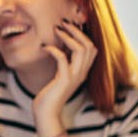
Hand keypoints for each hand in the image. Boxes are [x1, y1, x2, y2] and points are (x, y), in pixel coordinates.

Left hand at [33, 19, 96, 136]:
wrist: (46, 113)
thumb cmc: (50, 94)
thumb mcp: (59, 75)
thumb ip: (64, 63)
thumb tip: (59, 46)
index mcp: (82, 70)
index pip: (92, 48)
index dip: (83, 34)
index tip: (69, 26)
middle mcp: (82, 72)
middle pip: (90, 46)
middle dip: (77, 31)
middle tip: (63, 23)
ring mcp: (74, 76)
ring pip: (81, 50)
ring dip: (68, 37)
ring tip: (56, 30)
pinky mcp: (64, 80)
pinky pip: (62, 59)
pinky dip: (54, 50)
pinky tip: (45, 47)